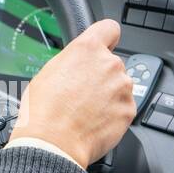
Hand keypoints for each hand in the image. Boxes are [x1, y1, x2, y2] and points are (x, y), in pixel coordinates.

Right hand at [9, 19, 135, 167]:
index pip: (110, 28)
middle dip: (102, 76)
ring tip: (87, 111)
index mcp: (87, 49)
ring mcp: (122, 87)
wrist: (53, 144)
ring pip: (120, 86)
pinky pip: (124, 107)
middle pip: (113, 63)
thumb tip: (76, 67)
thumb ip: (71, 62)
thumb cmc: (44, 111)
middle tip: (83, 92)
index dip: (107, 38)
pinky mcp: (129, 109)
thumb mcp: (47, 73)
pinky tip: (95, 121)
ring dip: (109, 95)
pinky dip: (114, 114)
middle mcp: (109, 64)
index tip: (105, 45)